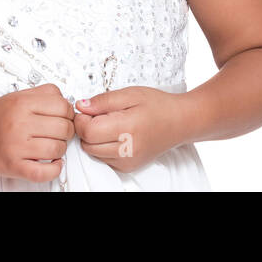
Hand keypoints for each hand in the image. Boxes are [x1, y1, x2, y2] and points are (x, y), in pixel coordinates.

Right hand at [0, 83, 74, 182]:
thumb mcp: (17, 96)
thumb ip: (43, 94)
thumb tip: (67, 101)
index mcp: (22, 104)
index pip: (63, 106)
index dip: (68, 113)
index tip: (64, 117)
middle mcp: (19, 124)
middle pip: (63, 128)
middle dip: (67, 131)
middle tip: (59, 133)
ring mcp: (16, 147)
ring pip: (57, 149)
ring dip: (60, 149)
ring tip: (52, 146)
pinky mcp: (14, 167)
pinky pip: (44, 172)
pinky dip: (55, 170)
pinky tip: (54, 164)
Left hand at [73, 86, 190, 173]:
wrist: (180, 122)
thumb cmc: (158, 106)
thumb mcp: (130, 94)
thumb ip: (103, 101)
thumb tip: (81, 106)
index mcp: (127, 128)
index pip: (87, 131)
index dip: (82, 118)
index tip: (87, 109)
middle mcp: (127, 150)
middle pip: (87, 144)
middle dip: (86, 128)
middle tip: (99, 115)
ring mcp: (127, 161)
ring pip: (92, 153)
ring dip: (94, 139)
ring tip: (110, 124)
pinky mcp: (128, 167)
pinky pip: (103, 159)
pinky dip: (103, 147)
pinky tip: (116, 135)